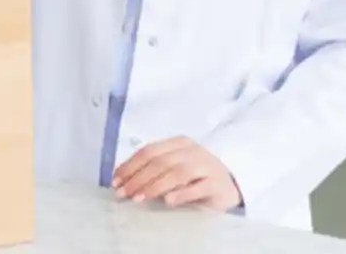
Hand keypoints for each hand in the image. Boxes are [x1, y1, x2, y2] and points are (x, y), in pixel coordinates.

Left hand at [111, 137, 241, 210]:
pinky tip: (168, 201)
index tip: (115, 181)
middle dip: (138, 178)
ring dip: (155, 186)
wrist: (230, 185)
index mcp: (179, 143)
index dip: (130, 165)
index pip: (150, 151)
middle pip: (160, 161)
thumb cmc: (196, 177)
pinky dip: (181, 193)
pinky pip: (197, 187)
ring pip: (177, 172)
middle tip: (124, 193)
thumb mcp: (174, 168)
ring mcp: (206, 165)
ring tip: (139, 198)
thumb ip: (154, 170)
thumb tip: (123, 181)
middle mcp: (193, 150)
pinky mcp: (217, 183)